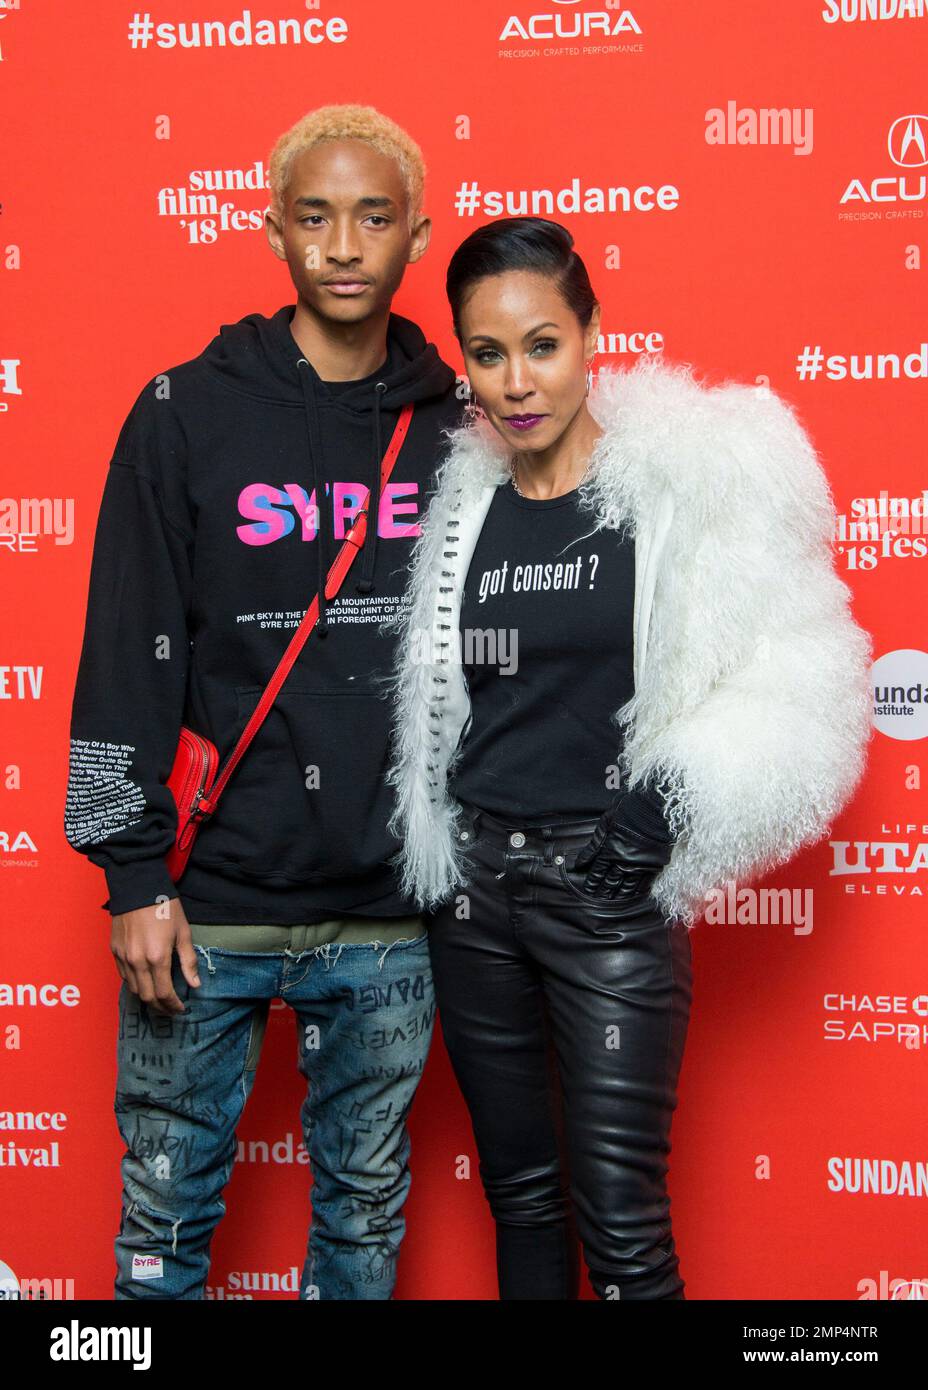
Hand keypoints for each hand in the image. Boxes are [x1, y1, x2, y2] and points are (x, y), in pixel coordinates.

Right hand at [111, 898, 200, 1015]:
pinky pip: (124, 976)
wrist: (138, 887)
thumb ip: (188, 961)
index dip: (173, 1005)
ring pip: (134, 989)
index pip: (164, 993)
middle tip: (171, 1009)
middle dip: (161, 1007)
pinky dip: (135, 985)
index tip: (181, 1009)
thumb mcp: (183, 932)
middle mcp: (137, 961)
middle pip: (147, 997)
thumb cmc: (164, 907)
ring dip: (147, 998)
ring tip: (160, 999)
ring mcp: (123, 957)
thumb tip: (195, 984)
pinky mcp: (114, 951)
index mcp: (157, 957)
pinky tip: (145, 983)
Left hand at [573, 798, 674, 901]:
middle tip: (597, 900)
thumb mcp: (606, 824)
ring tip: (612, 902)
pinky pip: (643, 885)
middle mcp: (623, 862)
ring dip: (618, 895)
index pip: (597, 873)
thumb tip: (580, 862)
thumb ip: (593, 845)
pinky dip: (636, 892)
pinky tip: (632, 896)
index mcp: (609, 851)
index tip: (588, 890)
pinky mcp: (653, 866)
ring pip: (626, 887)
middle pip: (610, 882)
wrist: (655, 809)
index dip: (592, 883)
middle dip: (602, 892)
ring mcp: (639, 866)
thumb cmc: (629, 811)